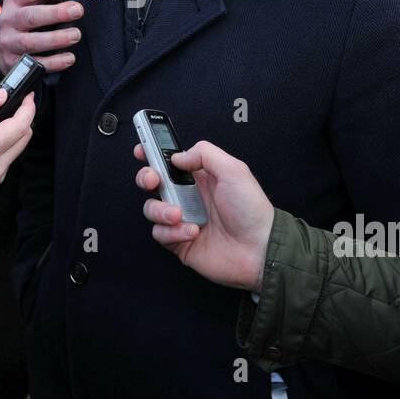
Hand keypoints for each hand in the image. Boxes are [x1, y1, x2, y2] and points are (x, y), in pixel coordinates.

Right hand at [0, 0, 83, 75]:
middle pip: (31, 17)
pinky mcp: (14, 63)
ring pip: (31, 42)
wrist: (5, 49)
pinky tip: (69, 58)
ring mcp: (9, 43)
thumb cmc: (25, 17)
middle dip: (56, 13)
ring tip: (76, 35)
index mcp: (13, 0)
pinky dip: (54, 62)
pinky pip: (35, 63)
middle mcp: (8, 20)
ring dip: (56, 39)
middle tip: (78, 10)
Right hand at [0, 87, 36, 200]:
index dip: (27, 108)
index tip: (28, 95)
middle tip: (13, 103)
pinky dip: (6, 142)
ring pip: (19, 147)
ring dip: (14, 130)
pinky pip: (9, 156)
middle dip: (22, 117)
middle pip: (24, 136)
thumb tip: (1, 96)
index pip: (20, 126)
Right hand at [133, 141, 273, 292]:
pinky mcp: (179, 242)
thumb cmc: (251, 209)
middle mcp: (188, 196)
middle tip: (154, 180)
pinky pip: (159, 233)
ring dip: (160, 209)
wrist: (258, 249)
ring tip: (179, 215)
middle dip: (146, 177)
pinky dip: (172, 232)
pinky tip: (192, 232)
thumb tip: (177, 157)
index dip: (152, 153)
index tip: (141, 149)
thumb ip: (204, 154)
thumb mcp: (234, 170)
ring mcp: (181, 219)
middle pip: (152, 182)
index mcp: (200, 177)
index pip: (170, 161)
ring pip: (151, 208)